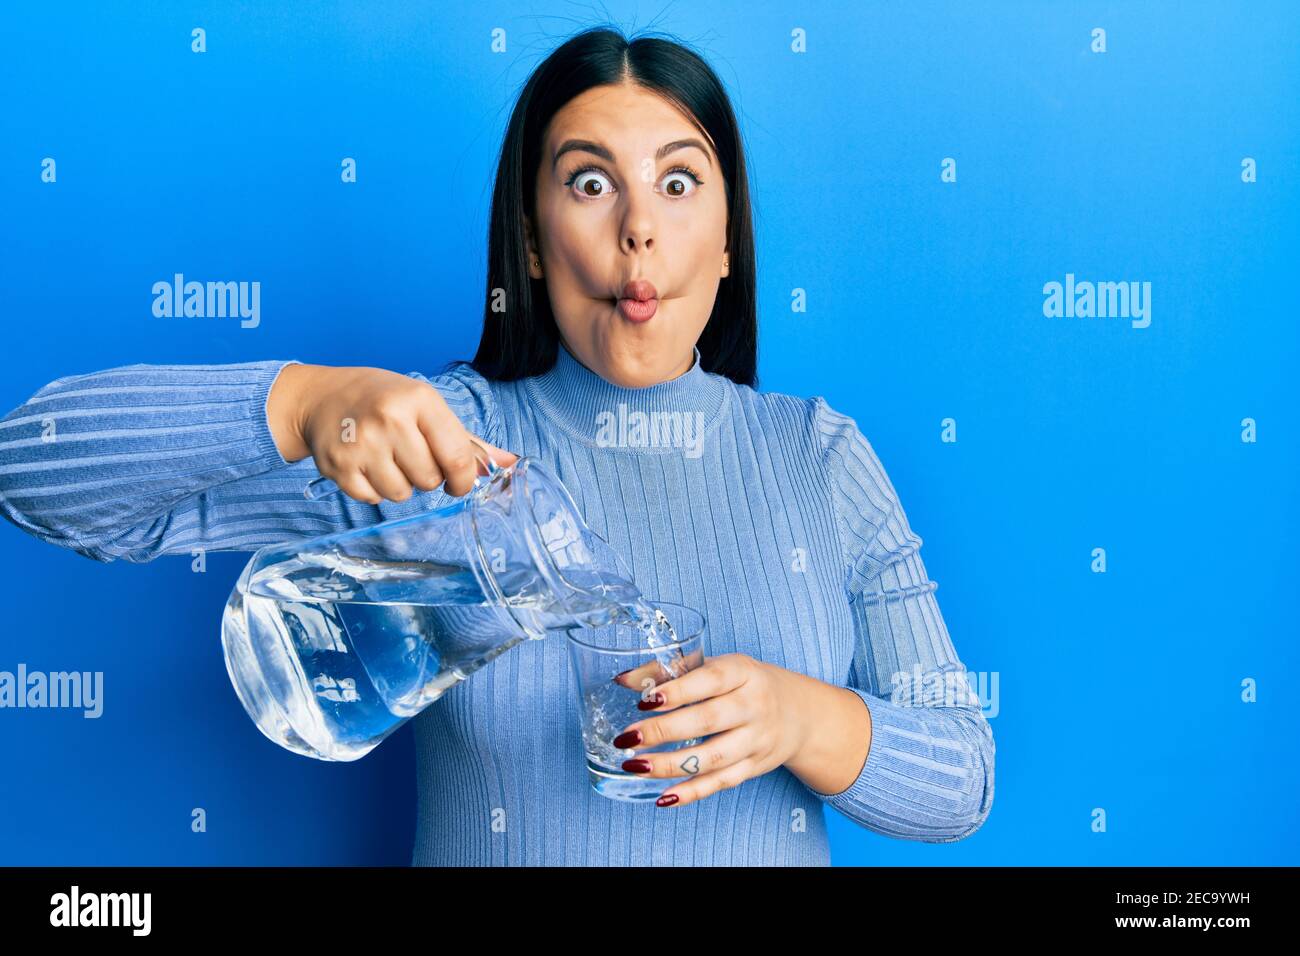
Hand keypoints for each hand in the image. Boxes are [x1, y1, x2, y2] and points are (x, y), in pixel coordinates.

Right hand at [267, 363, 516, 503]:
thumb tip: (511, 464)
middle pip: (429, 479)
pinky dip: (373, 490)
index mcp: (419, 400)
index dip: (464, 479)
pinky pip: (372, 499)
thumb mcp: (427, 406)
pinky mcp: (338, 466)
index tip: (458, 482)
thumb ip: (467, 441)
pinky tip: (366, 465)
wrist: (321, 397)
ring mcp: (360, 444)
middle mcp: (389, 420)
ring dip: (400, 485)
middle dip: (426, 476)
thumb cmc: (383, 400)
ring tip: (387, 459)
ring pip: (401, 494)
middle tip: (410, 456)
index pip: (458, 456)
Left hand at [611, 653, 812, 807]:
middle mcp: (754, 706)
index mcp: (743, 672)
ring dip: (670, 765)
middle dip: (663, 731)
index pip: (710, 681)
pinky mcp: (754, 768)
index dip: (677, 691)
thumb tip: (624, 680)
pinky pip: (721, 783)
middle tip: (627, 738)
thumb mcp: (718, 666)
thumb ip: (671, 670)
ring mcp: (756, 740)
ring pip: (711, 758)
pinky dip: (691, 793)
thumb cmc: (745, 684)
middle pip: (707, 721)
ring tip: (634, 766)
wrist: (798, 713)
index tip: (644, 701)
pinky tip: (663, 797)